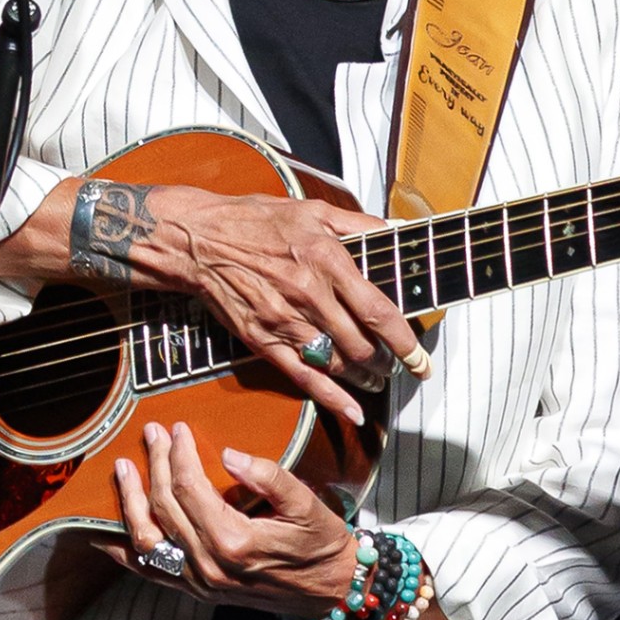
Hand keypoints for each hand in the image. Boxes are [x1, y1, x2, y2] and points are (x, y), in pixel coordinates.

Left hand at [100, 421, 355, 616]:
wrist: (332, 593)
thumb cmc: (322, 545)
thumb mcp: (306, 504)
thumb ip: (269, 476)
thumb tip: (229, 454)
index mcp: (235, 541)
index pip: (190, 488)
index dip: (179, 454)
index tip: (178, 428)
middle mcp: (210, 565)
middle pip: (165, 507)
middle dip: (154, 465)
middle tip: (151, 434)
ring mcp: (199, 583)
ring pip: (147, 539)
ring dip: (130, 502)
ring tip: (122, 470)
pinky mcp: (197, 591)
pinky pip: (150, 572)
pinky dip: (123, 552)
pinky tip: (104, 533)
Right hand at [143, 186, 420, 424]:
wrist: (198, 239)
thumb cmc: (255, 220)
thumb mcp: (312, 208)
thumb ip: (358, 223)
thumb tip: (396, 230)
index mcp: (327, 260)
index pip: (378, 311)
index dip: (405, 341)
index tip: (420, 358)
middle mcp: (309, 294)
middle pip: (361, 344)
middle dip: (386, 362)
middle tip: (398, 367)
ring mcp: (285, 321)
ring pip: (337, 362)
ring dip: (364, 377)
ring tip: (377, 379)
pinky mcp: (263, 340)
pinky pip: (303, 377)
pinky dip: (331, 397)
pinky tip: (351, 410)